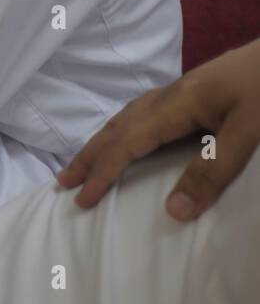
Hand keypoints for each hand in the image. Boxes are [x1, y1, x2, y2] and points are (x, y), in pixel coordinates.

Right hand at [57, 36, 259, 219]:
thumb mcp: (247, 131)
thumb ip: (212, 171)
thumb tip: (172, 210)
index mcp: (174, 106)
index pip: (127, 143)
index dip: (103, 172)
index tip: (81, 199)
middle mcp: (166, 97)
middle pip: (116, 128)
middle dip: (88, 156)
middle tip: (62, 181)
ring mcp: (175, 92)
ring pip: (125, 119)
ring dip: (101, 142)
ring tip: (84, 162)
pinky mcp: (188, 93)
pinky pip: (138, 114)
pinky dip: (119, 130)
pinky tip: (126, 134)